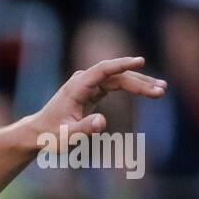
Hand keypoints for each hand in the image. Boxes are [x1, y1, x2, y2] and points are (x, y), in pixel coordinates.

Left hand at [30, 56, 166, 141]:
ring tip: (161, 90)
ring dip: (140, 83)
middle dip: (139, 82)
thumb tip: (102, 122)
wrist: (38, 133)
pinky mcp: (93, 90)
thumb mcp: (66, 136)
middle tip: (161, 91)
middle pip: (116, 75)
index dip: (121, 64)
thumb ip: (84, 129)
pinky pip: (116, 83)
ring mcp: (88, 84)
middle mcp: (82, 81)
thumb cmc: (49, 136)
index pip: (102, 70)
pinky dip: (132, 87)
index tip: (140, 62)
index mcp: (76, 88)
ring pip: (118, 78)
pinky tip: (148, 89)